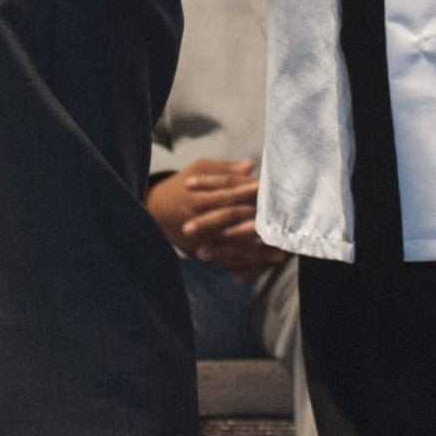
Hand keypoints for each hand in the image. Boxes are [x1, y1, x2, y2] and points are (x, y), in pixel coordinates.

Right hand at [146, 159, 284, 279]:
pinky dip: (243, 267)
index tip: (267, 193)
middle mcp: (198, 223)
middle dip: (256, 226)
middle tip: (281, 228)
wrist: (154, 212)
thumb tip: (251, 167)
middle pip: (231, 225)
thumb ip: (224, 170)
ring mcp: (199, 242)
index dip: (247, 193)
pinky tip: (262, 268)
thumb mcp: (196, 170)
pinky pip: (225, 263)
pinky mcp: (202, 254)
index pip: (226, 196)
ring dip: (256, 254)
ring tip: (280, 256)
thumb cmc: (180, 186)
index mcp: (195, 199)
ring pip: (231, 249)